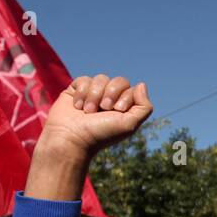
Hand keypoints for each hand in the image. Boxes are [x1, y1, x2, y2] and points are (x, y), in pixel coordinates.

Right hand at [35, 74, 153, 165]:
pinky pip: (84, 80)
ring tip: (87, 111)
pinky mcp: (76, 91)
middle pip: (118, 81)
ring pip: (100, 79)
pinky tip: (77, 107)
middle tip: (103, 109)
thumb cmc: (101, 134)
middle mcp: (109, 100)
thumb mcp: (129, 124)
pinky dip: (81, 93)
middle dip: (111, 93)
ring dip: (94, 95)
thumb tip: (141, 84)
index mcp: (123, 108)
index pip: (130, 89)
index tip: (117, 110)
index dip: (125, 96)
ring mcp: (93, 94)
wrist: (72, 138)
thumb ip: (144, 107)